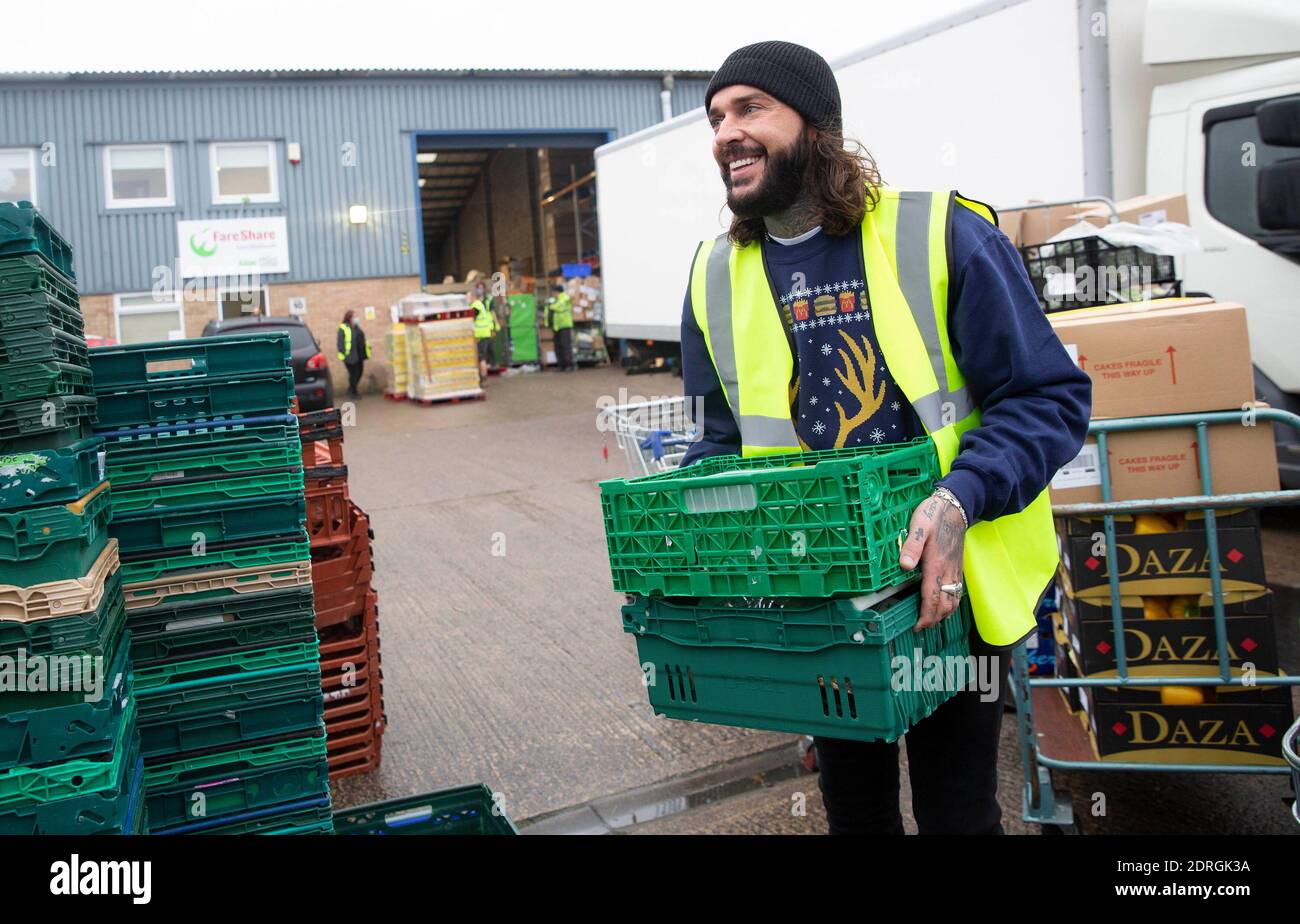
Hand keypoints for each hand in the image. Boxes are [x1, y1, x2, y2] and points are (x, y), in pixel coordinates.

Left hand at [899, 493, 966, 631]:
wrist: (956, 507)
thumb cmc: (934, 516)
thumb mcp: (918, 527)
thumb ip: (911, 547)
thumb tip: (904, 566)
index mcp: (936, 564)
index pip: (932, 597)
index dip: (925, 615)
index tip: (918, 626)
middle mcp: (947, 571)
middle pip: (945, 604)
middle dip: (934, 619)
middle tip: (922, 627)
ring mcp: (955, 570)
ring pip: (954, 600)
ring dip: (944, 614)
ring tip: (932, 621)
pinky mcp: (957, 567)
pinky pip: (957, 591)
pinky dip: (952, 604)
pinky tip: (946, 606)